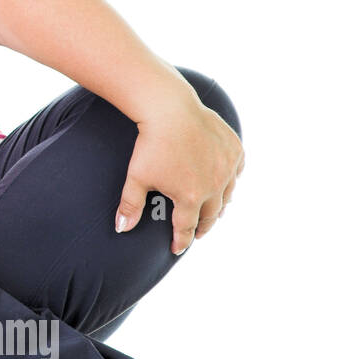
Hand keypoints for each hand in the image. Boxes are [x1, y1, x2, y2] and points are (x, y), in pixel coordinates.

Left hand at [115, 97, 244, 254]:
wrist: (171, 110)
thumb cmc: (151, 144)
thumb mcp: (136, 178)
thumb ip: (130, 206)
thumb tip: (121, 229)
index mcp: (190, 197)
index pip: (186, 227)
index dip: (181, 240)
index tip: (177, 248)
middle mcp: (214, 186)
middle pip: (210, 215)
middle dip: (202, 227)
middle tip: (197, 233)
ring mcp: (227, 168)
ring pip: (227, 195)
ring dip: (220, 206)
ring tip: (213, 212)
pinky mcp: (235, 150)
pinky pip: (236, 171)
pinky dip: (230, 179)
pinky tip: (225, 182)